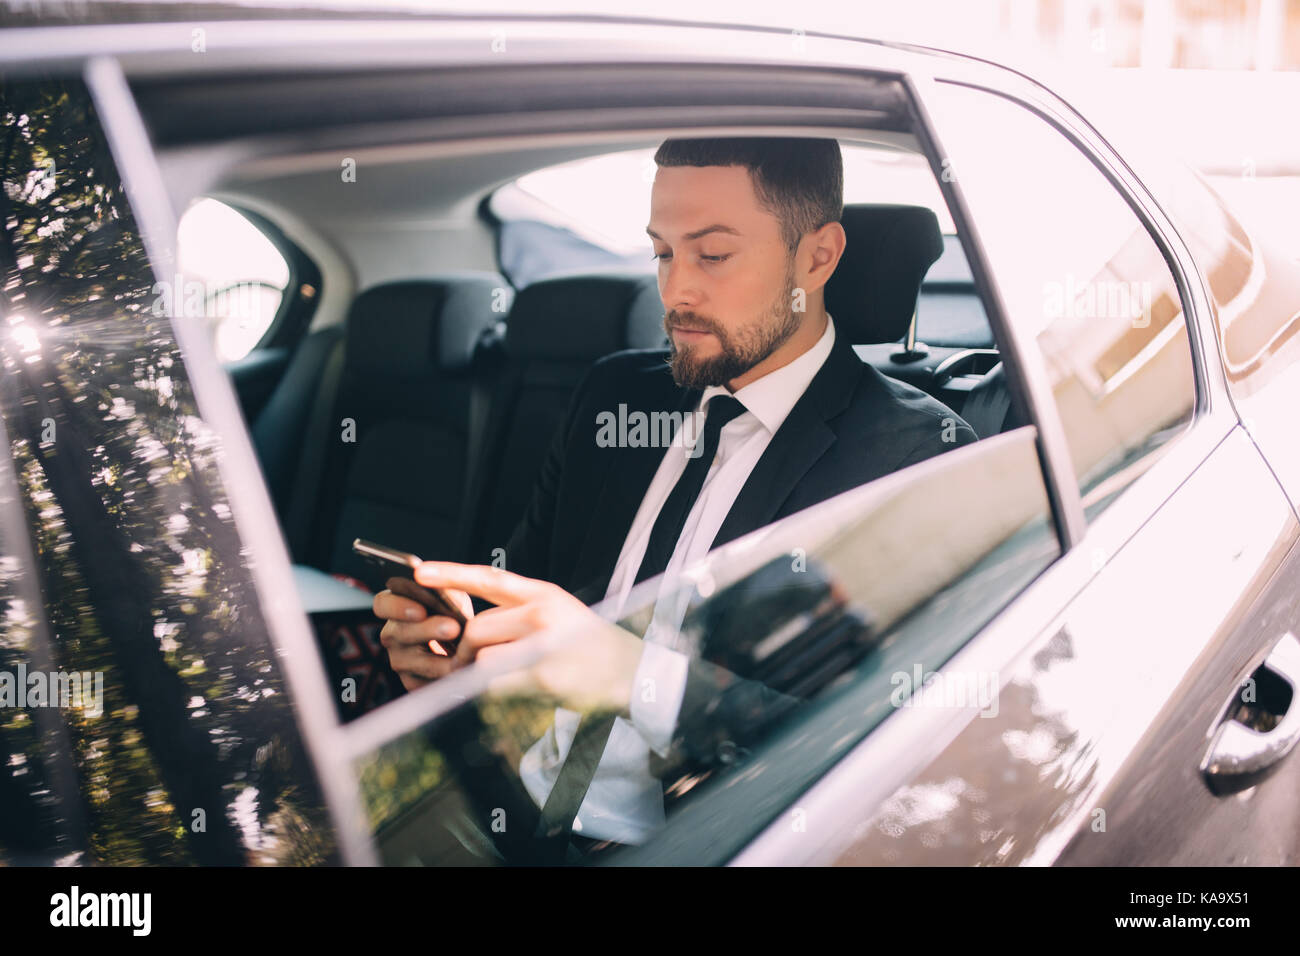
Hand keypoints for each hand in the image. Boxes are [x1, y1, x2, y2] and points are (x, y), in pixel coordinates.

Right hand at [374, 576, 474, 691]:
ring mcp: (399, 659)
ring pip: (410, 662)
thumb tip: (448, 590)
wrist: (466, 643)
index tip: (421, 611)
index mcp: (396, 606)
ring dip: (439, 660)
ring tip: (462, 655)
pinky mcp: (411, 681)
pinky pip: (423, 683)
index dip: (397, 607)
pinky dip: (444, 677)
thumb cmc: (455, 612)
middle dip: (427, 630)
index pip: (383, 604)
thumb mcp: (454, 596)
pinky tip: (461, 671)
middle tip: (453, 628)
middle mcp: (392, 634)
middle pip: (398, 633)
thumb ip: (447, 591)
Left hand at [413, 561, 645, 714]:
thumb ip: (521, 613)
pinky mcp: (541, 678)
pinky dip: (489, 691)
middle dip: (467, 649)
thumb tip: (472, 630)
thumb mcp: (561, 613)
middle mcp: (543, 615)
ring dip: (478, 672)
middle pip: (476, 628)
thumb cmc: (591, 646)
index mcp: (545, 595)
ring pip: (480, 658)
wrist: (633, 674)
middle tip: (472, 662)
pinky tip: (511, 690)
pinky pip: (493, 685)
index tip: (420, 573)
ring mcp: (542, 647)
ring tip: (502, 676)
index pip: (490, 579)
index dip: (452, 574)